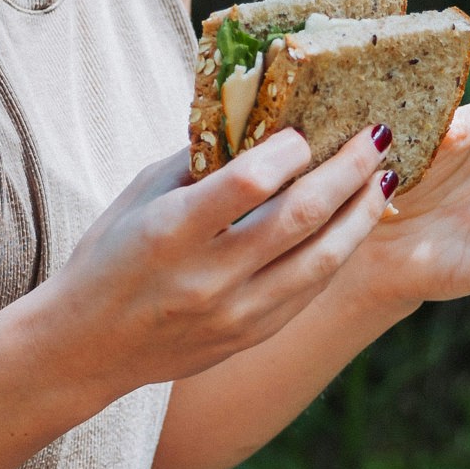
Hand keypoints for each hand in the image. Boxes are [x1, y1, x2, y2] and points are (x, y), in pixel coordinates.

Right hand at [48, 120, 394, 390]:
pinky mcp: (251, 336)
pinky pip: (310, 290)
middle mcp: (208, 277)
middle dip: (347, 171)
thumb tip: (257, 121)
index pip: (247, 183)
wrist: (86, 348)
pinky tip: (352, 224)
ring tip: (383, 179)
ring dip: (360, 214)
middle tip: (377, 136)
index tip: (306, 129)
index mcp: (171, 233)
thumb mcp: (139, 196)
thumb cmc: (107, 258)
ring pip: (321, 259)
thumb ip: (197, 162)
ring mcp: (235, 313)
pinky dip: (337, 251)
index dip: (288, 150)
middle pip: (299, 217)